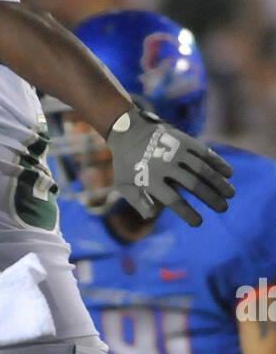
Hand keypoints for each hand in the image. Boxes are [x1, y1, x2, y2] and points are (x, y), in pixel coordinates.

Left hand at [106, 105, 233, 227]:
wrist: (128, 130)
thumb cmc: (127, 164)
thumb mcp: (124, 185)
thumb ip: (137, 201)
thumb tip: (150, 216)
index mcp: (150, 178)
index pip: (173, 199)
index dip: (186, 212)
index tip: (198, 222)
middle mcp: (165, 164)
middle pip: (193, 184)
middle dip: (210, 197)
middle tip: (223, 209)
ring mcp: (176, 150)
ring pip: (202, 168)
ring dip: (218, 182)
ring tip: (230, 194)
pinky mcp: (184, 139)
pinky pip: (204, 152)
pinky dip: (217, 162)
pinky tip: (228, 173)